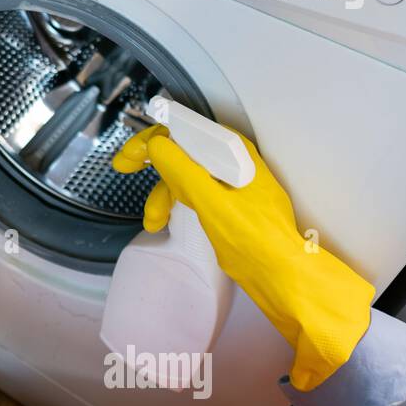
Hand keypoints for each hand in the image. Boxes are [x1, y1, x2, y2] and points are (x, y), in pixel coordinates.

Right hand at [113, 125, 372, 389]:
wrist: (282, 275)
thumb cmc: (252, 239)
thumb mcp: (210, 201)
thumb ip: (182, 169)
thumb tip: (156, 144)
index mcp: (234, 152)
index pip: (186, 129)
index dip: (152, 140)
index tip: (129, 158)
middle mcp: (235, 161)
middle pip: (184, 150)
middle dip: (154, 165)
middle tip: (124, 170)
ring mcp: (233, 182)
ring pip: (186, 174)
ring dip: (163, 193)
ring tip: (153, 222)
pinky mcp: (230, 202)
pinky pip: (196, 191)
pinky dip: (177, 202)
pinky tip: (167, 221)